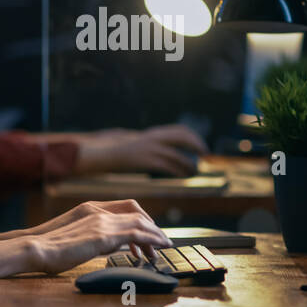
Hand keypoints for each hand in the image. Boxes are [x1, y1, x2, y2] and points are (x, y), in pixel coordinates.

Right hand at [24, 200, 171, 273]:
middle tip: (161, 242)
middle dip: (152, 227)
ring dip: (156, 234)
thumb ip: (97, 238)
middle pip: (136, 214)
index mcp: (92, 210)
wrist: (36, 249)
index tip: (150, 234)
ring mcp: (101, 222)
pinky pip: (136, 234)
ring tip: (165, 246)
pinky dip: (152, 239)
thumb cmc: (51, 250)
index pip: (126, 208)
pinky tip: (160, 247)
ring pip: (140, 223)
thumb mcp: (78, 240)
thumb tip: (113, 245)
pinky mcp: (103, 236)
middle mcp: (99, 212)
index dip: (142, 219)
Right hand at [74, 123, 207, 175]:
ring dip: (189, 163)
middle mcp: (153, 138)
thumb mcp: (136, 145)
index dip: (193, 137)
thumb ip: (150, 147)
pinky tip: (183, 175)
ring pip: (177, 154)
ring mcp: (150, 148)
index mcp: (152, 134)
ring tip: (195, 170)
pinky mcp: (146, 160)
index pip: (178, 130)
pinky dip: (179, 170)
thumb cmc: (118, 152)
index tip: (201, 146)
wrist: (101, 154)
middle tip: (206, 155)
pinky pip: (168, 166)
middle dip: (197, 144)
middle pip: (182, 137)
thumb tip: (164, 155)